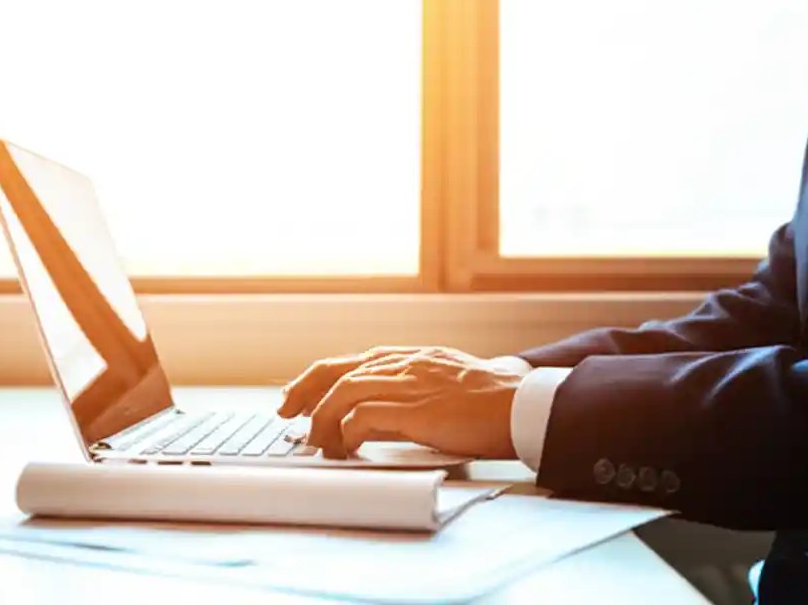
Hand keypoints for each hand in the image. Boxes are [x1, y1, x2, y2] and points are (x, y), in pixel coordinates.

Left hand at [277, 346, 521, 458]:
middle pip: (336, 370)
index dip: (319, 377)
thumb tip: (385, 410)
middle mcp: (404, 364)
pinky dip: (345, 433)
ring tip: (318, 443)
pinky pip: (362, 418)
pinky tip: (345, 449)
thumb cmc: (493, 399)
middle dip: (303, 391)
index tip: (299, 394)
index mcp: (412, 357)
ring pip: (342, 393)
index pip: (352, 360)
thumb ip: (415, 388)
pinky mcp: (414, 411)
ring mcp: (408, 385)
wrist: (521, 404)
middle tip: (286, 413)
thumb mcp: (447, 381)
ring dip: (322, 420)